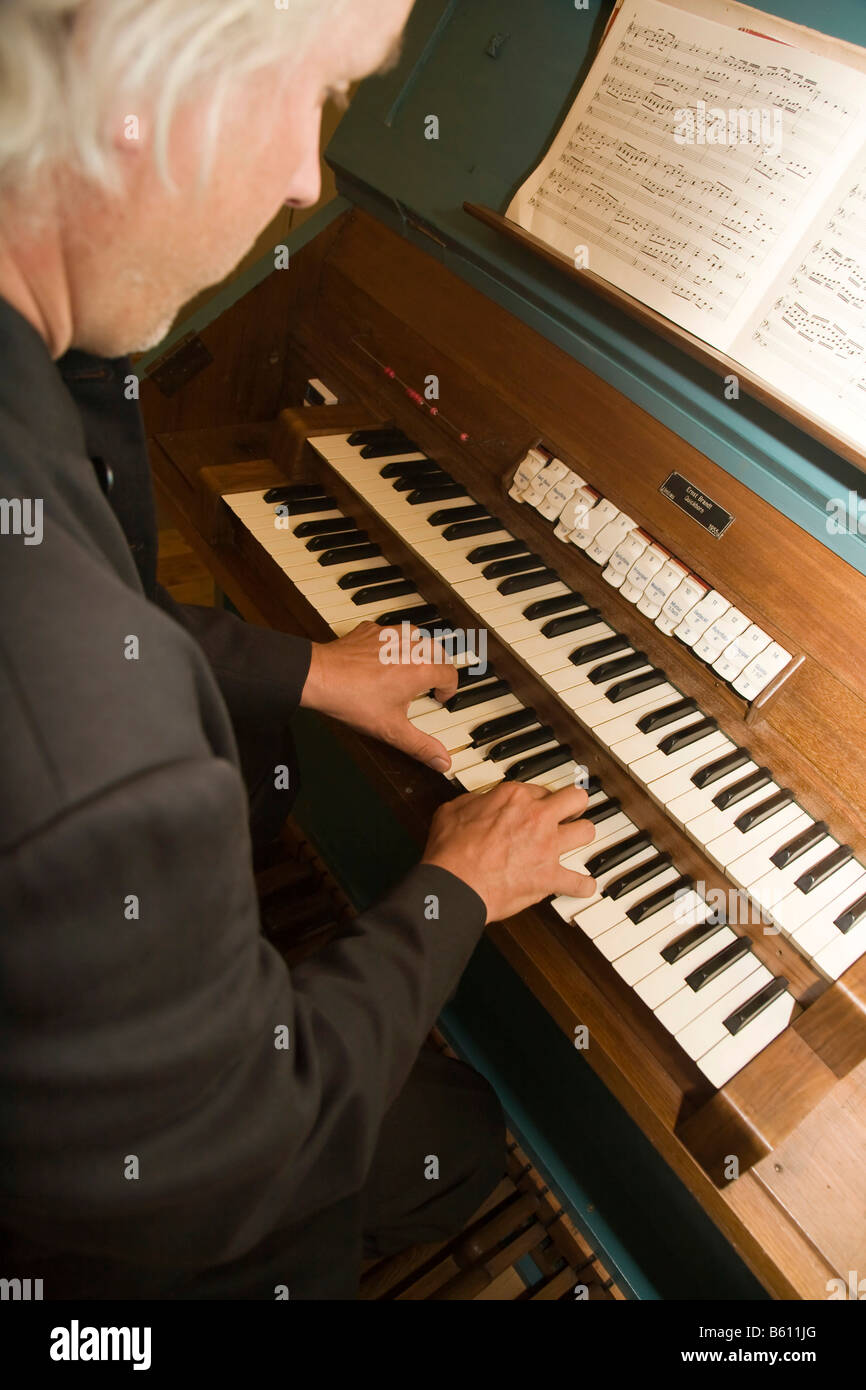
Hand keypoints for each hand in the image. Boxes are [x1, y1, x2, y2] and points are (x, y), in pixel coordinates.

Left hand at [300, 621, 458, 771]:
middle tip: (428, 685)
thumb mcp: (392, 730)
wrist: (320, 677)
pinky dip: (393, 644)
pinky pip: (392, 632)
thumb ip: (421, 746)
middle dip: (437, 670)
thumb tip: (443, 762)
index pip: (450, 674)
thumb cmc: (354, 700)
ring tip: (409, 668)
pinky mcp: (372, 630)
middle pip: (438, 653)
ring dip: (418, 651)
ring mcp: (390, 634)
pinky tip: (383, 658)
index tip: (439, 697)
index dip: (449, 689)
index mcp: (421, 669)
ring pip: (418, 637)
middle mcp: (410, 646)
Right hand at [422, 782, 596, 922]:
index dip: (538, 798)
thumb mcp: (453, 810)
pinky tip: (584, 885)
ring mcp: (547, 847)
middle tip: (570, 810)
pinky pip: (580, 882)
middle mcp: (536, 817)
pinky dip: (583, 885)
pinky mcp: (549, 876)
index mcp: (514, 797)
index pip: (539, 789)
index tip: (536, 804)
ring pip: (586, 831)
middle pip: (575, 799)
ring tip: (578, 840)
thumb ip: (473, 802)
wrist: (455, 884)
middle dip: (575, 804)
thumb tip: (478, 803)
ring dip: (582, 836)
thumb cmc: (451, 850)